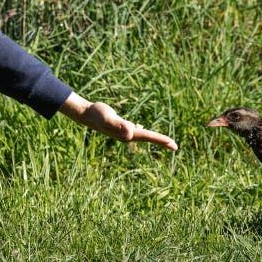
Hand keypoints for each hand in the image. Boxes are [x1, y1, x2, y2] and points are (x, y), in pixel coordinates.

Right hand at [59, 92, 177, 150]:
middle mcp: (127, 136)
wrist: (86, 114)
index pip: (148, 137)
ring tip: (163, 141)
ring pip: (142, 135)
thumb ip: (119, 125)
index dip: (161, 140)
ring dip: (152, 138)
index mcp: (127, 134)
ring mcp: (123, 132)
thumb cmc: (97, 114)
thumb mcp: (109, 118)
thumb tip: (131, 132)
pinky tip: (141, 128)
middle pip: (148, 138)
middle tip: (175, 146)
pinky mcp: (120, 127)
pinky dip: (142, 131)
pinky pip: (135, 131)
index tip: (174, 145)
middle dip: (161, 142)